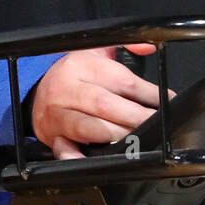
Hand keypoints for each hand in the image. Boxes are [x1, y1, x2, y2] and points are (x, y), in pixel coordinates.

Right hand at [29, 43, 175, 159]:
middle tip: (156, 123)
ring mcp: (58, 115)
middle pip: (104, 104)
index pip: (120, 80)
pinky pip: (64, 149)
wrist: (38, 92)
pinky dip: (77, 156)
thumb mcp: (96, 51)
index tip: (166, 101)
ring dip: (115, 135)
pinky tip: (93, 158)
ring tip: (137, 138)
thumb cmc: (74, 74)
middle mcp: (66, 89)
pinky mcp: (53, 136)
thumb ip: (125, 45)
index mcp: (81, 66)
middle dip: (135, 116)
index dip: (147, 93)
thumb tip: (148, 45)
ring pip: (87, 127)